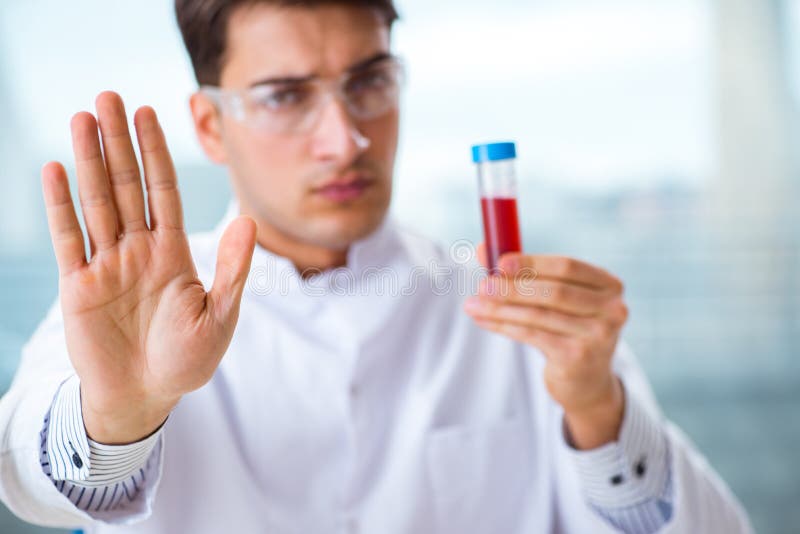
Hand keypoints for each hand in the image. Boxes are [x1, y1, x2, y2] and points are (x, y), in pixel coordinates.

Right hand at [42, 92, 256, 443]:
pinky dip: (61, 206)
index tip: (150, 112)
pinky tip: (54, 169)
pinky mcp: (77, 285)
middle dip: (118, 142)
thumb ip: (233, 269)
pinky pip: (68, 237)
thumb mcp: (221, 315)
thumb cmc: (187, 359)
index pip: (164, 190)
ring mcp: (106, 264)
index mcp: (173, 252)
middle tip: (109, 96)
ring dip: (88, 160)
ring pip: (96, 201)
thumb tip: (250, 221)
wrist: (146, 395)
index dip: (157, 152)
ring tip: (82, 117)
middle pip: (127, 185)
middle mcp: (138, 249)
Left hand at [464, 245, 628, 448]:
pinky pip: (532, 336)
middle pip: (554, 292)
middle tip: (482, 285)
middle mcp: (612, 309)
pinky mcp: (579, 357)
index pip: (568, 267)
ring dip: (501, 308)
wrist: (587, 379)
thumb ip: (524, 272)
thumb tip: (482, 250)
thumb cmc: (567, 327)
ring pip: (539, 316)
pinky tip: (483, 320)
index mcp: (609, 285)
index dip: (532, 262)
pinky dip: (504, 326)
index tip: (500, 262)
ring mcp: (598, 336)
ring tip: (473, 304)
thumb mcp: (555, 297)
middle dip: (513, 287)